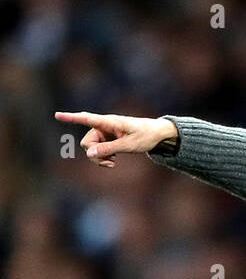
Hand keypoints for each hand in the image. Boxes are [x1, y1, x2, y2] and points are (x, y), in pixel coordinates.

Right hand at [53, 111, 177, 167]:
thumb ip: (108, 149)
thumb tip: (88, 153)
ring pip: (91, 148)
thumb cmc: (145, 136)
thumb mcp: (128, 145)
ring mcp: (105, 132)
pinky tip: (114, 160)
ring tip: (113, 162)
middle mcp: (103, 126)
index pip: (86, 118)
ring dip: (99, 157)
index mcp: (108, 122)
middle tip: (111, 163)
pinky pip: (98, 149)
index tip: (57, 115)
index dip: (71, 118)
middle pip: (87, 142)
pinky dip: (103, 157)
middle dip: (94, 154)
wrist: (156, 134)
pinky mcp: (108, 138)